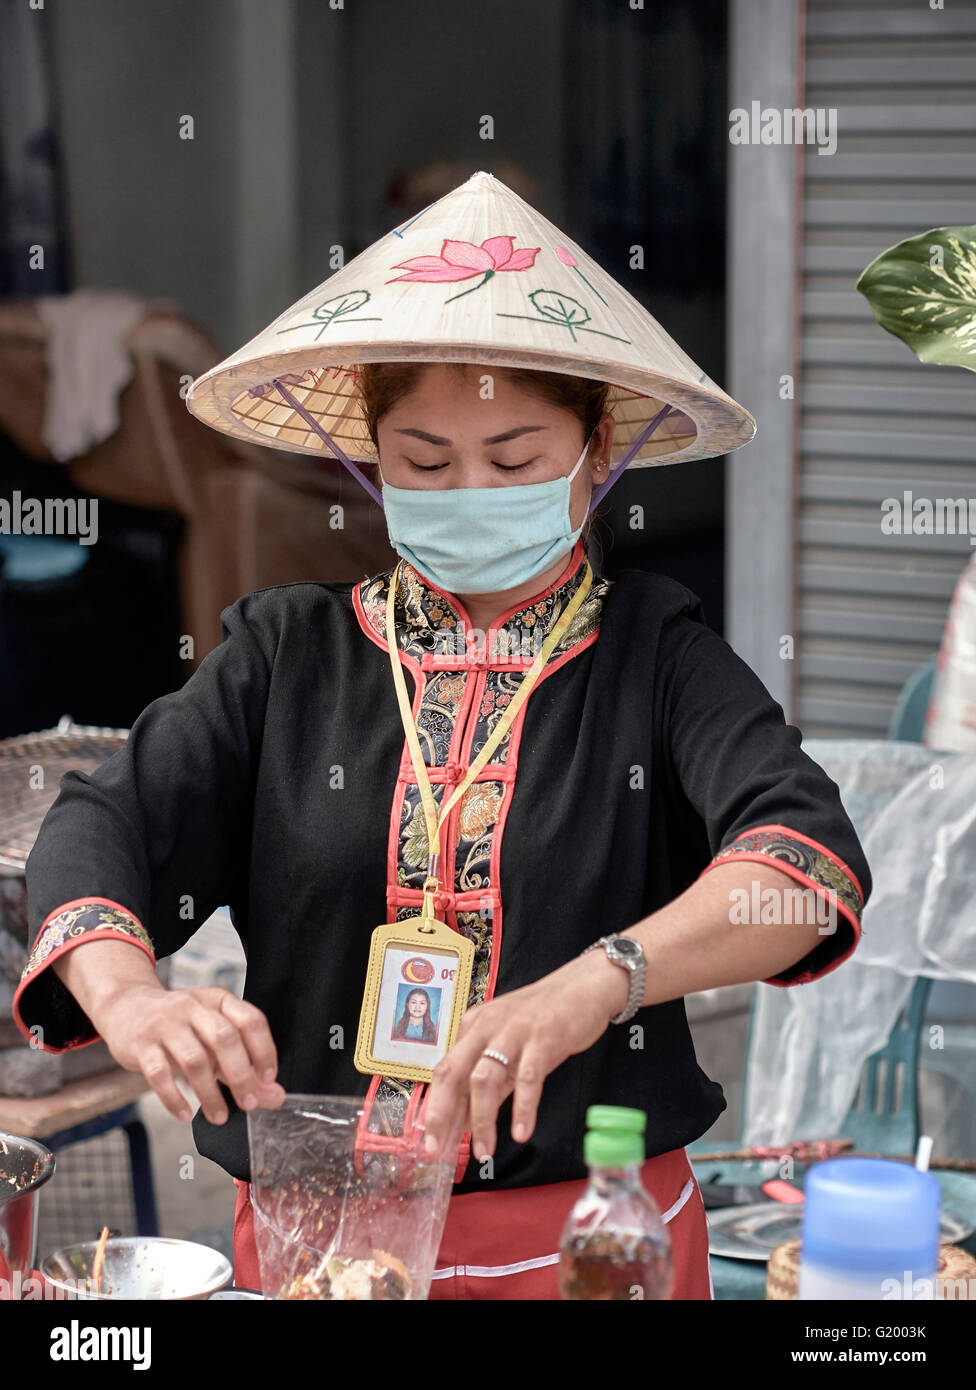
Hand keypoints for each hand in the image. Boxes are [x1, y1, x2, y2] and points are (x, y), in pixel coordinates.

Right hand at [92, 983, 285, 1124]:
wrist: (126, 1008)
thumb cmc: (179, 1026)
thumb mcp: (212, 1035)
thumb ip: (244, 1064)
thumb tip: (274, 1096)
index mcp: (218, 1000)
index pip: (250, 1020)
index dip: (264, 1050)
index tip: (268, 1079)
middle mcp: (193, 1007)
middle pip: (224, 1038)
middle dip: (241, 1075)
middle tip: (248, 1104)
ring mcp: (165, 1024)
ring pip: (194, 1059)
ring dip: (210, 1093)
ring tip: (219, 1117)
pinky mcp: (141, 1044)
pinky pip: (159, 1074)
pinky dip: (174, 1098)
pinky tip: (185, 1115)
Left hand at [421, 950, 629, 1162]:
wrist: (584, 987)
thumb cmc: (544, 1018)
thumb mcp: (508, 1046)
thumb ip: (489, 1081)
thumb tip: (466, 1120)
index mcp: (473, 1028)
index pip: (444, 1072)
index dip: (434, 1110)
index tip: (431, 1142)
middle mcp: (487, 1027)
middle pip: (452, 1073)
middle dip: (441, 1115)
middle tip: (437, 1149)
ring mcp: (513, 1032)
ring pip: (485, 1079)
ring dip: (481, 1120)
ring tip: (484, 1151)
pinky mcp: (543, 1038)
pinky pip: (528, 1078)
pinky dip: (522, 1108)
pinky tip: (520, 1132)